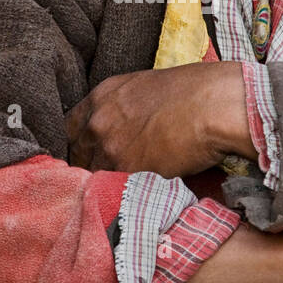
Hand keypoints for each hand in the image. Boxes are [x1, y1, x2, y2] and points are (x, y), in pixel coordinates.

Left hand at [65, 62, 253, 176]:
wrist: (214, 104)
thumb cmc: (194, 91)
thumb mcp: (145, 88)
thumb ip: (123, 107)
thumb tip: (123, 127)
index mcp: (101, 95)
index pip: (68, 128)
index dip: (79, 144)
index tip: (88, 154)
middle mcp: (98, 121)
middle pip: (77, 155)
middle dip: (89, 165)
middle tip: (107, 175)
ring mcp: (109, 147)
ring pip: (93, 175)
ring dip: (106, 183)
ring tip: (123, 188)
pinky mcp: (127, 170)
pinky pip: (114, 188)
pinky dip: (123, 193)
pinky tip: (135, 194)